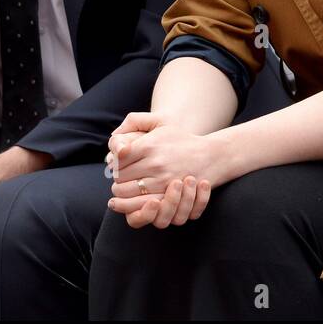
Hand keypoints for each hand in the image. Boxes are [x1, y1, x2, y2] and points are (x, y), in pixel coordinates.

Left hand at [107, 115, 230, 221]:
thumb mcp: (160, 122)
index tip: (118, 165)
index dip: (115, 164)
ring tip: (126, 189)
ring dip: (123, 193)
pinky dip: (134, 203)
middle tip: (120, 180)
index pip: (117, 160)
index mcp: (148, 145)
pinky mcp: (168, 193)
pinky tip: (136, 198)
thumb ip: (135, 121)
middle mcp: (154, 163)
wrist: (209, 156)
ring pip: (127, 192)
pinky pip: (141, 202)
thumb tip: (114, 136)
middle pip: (120, 178)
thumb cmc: (180, 139)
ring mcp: (161, 180)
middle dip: (117, 180)